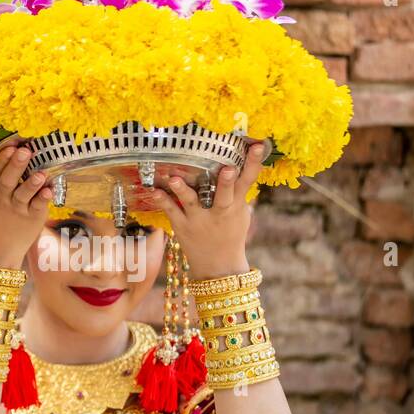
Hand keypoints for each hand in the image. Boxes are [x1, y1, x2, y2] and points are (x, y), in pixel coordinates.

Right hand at [0, 138, 52, 269]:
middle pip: (8, 179)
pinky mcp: (31, 218)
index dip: (1, 158)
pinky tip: (48, 191)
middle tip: (25, 151)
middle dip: (16, 164)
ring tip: (40, 173)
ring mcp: (17, 209)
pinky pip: (37, 206)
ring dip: (32, 183)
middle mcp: (0, 198)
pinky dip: (43, 199)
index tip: (10, 146)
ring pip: (24, 193)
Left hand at [145, 140, 265, 279]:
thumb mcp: (241, 213)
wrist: (219, 268)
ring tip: (175, 178)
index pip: (249, 180)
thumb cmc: (231, 234)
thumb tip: (243, 164)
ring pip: (192, 202)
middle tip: (228, 169)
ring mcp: (200, 219)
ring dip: (183, 190)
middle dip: (227, 182)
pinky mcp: (182, 227)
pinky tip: (154, 191)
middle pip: (225, 193)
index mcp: (237, 204)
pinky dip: (163, 201)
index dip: (255, 162)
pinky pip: (172, 212)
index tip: (258, 146)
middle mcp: (220, 211)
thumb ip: (240, 191)